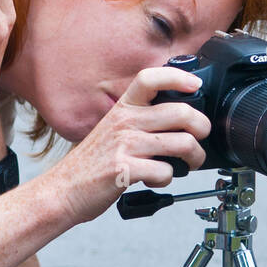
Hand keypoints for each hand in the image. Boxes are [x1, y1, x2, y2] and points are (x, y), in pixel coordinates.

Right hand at [44, 66, 210, 225]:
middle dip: (202, 128)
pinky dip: (169, 179)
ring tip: (190, 163)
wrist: (64, 189)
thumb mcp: (113, 128)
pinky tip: (158, 179)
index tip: (195, 84)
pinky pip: (166, 171)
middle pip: (180, 112)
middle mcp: (125, 122)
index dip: (177, 77)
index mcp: (123, 108)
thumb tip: (180, 118)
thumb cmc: (92, 161)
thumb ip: (140, 119)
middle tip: (201, 139)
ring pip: (182, 143)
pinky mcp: (125, 169)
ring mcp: (125, 144)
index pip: (150, 79)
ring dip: (195, 157)